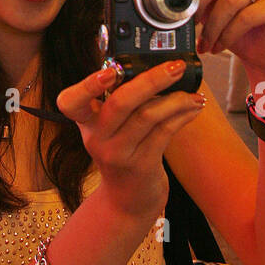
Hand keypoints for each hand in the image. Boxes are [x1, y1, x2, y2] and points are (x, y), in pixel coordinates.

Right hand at [55, 61, 205, 221]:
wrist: (127, 200)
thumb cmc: (122, 152)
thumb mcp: (110, 128)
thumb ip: (120, 99)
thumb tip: (152, 65)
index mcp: (85, 122)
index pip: (71, 102)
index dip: (87, 85)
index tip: (109, 72)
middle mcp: (97, 138)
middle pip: (121, 102)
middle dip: (152, 80)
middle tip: (175, 67)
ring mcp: (117, 154)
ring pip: (148, 116)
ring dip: (176, 99)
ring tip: (194, 92)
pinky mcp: (141, 166)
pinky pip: (164, 133)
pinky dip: (182, 116)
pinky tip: (193, 107)